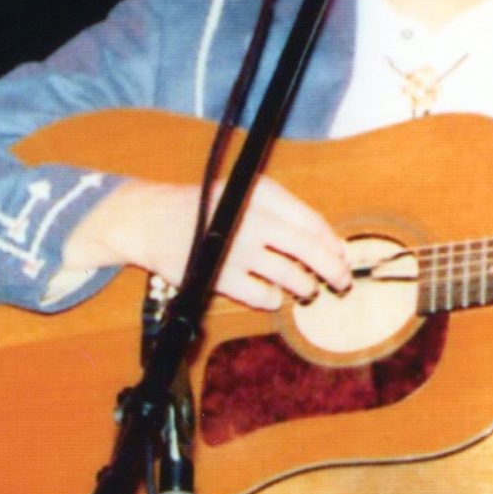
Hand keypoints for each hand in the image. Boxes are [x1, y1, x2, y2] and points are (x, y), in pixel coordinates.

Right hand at [61, 176, 351, 309]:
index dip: (333, 244)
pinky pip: (262, 296)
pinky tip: (272, 295)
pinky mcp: (219, 276)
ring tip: (306, 290)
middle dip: (333, 270)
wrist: (150, 219)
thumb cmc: (209, 209)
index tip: (342, 257)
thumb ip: (287, 215)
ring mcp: (235, 249)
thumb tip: (333, 246)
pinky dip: (273, 299)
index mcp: (261, 194)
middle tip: (342, 283)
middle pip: (309, 249)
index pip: (312, 222)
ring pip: (290, 276)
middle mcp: (251, 219)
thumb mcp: (246, 195)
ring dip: (305, 288)